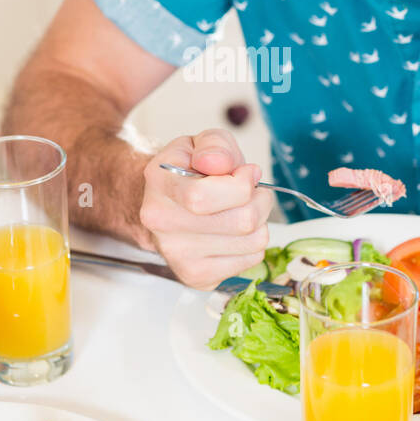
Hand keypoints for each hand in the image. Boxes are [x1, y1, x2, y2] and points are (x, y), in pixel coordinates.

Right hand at [139, 128, 272, 288]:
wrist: (168, 202)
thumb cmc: (189, 171)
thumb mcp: (201, 143)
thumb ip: (214, 145)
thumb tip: (220, 163)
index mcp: (159, 184)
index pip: (203, 197)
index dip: (241, 184)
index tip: (247, 173)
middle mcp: (162, 224)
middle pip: (241, 221)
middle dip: (259, 200)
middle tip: (252, 191)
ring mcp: (177, 256)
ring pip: (253, 241)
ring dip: (260, 221)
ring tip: (243, 209)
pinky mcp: (197, 277)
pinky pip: (251, 259)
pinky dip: (253, 243)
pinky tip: (235, 231)